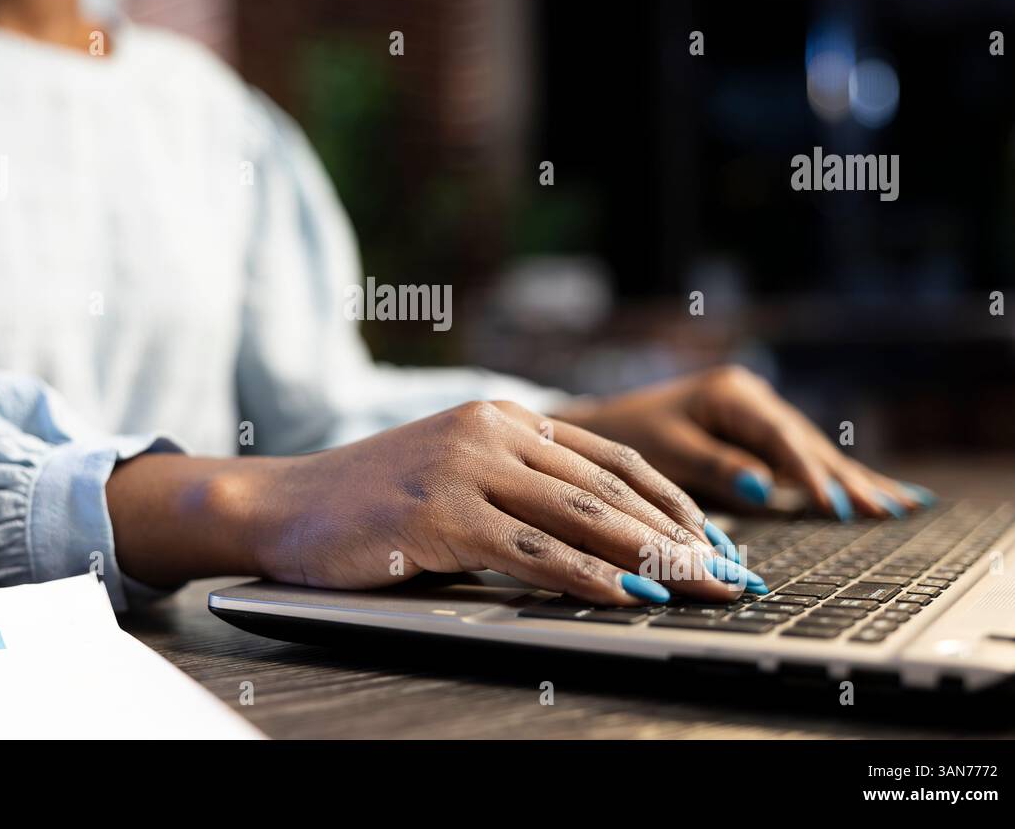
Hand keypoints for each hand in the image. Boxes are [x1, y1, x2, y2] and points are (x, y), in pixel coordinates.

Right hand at [107, 400, 767, 604]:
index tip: (716, 539)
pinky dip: (590, 577)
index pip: (611, 457)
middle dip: (681, 534)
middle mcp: (493, 431)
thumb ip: (520, 486)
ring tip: (701, 588)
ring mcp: (466, 469)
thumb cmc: (370, 499)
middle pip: (610, 487)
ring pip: (583, 516)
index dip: (672, 499)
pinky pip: (534, 551)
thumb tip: (602, 537)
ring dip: (652, 556)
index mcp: (504, 417)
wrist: (284, 503)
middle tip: (730, 573)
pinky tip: (629, 597)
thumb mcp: (453, 473)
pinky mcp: (442, 514)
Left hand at [555, 365, 936, 520]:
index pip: (781, 437)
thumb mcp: (666, 451)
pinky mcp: (760, 435)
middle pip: (808, 443)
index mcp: (732, 393)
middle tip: (889, 512)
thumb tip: (765, 486)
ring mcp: (760, 414)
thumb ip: (716, 466)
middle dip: (849, 479)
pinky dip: (838, 479)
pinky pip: (804, 460)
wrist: (603, 428)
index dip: (811, 474)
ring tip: (907, 505)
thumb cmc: (627, 437)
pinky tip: (883, 493)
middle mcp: (753, 397)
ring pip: (814, 451)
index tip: (838, 507)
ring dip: (855, 480)